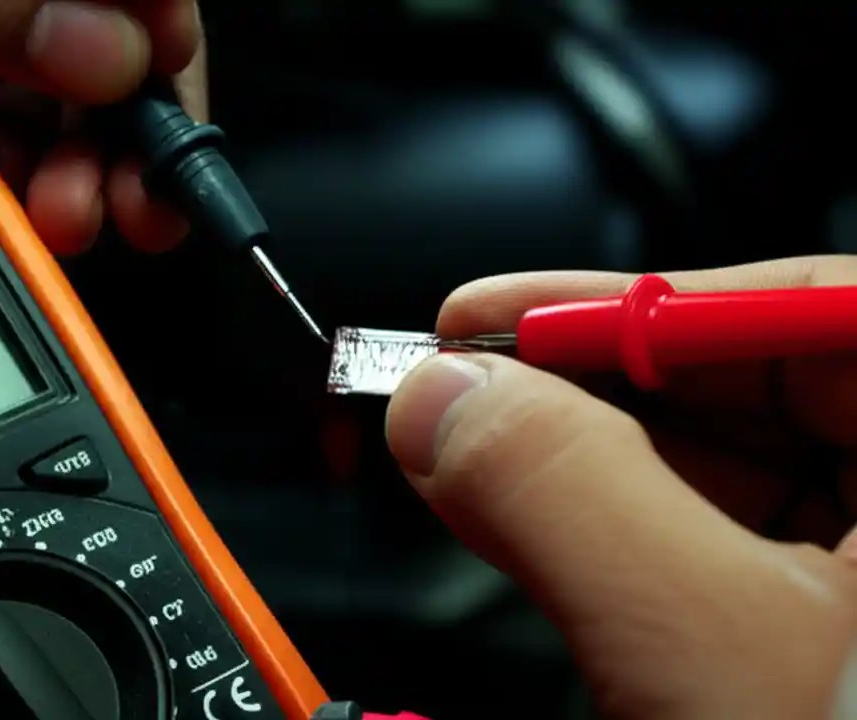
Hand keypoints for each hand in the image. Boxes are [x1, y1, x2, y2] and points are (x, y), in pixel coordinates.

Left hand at [0, 0, 205, 254]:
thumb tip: (107, 48)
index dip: (149, 23)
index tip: (166, 69)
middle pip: (94, 72)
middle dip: (132, 130)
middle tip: (138, 183)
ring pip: (50, 146)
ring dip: (86, 188)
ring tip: (77, 215)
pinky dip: (21, 227)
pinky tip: (26, 232)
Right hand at [385, 256, 856, 718]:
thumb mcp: (711, 644)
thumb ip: (571, 495)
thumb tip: (443, 396)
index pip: (814, 313)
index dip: (640, 300)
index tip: (495, 314)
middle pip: (757, 388)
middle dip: (593, 382)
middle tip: (465, 378)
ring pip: (722, 476)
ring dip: (582, 458)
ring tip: (470, 446)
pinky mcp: (823, 650)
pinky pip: (708, 555)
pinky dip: (605, 534)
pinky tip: (527, 518)